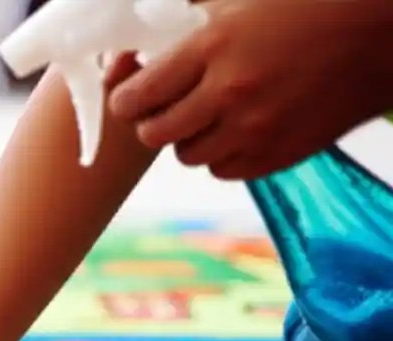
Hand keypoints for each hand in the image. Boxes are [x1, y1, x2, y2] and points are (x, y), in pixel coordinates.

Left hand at [108, 0, 392, 179]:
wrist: (376, 33)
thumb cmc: (303, 6)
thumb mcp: (234, 2)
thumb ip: (182, 23)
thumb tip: (134, 50)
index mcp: (212, 48)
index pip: (136, 96)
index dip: (126, 97)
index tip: (131, 92)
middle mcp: (229, 93)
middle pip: (154, 134)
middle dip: (151, 120)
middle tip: (165, 106)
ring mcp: (255, 129)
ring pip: (187, 156)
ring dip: (188, 138)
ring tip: (206, 114)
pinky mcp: (279, 154)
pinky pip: (225, 171)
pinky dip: (222, 154)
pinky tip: (236, 129)